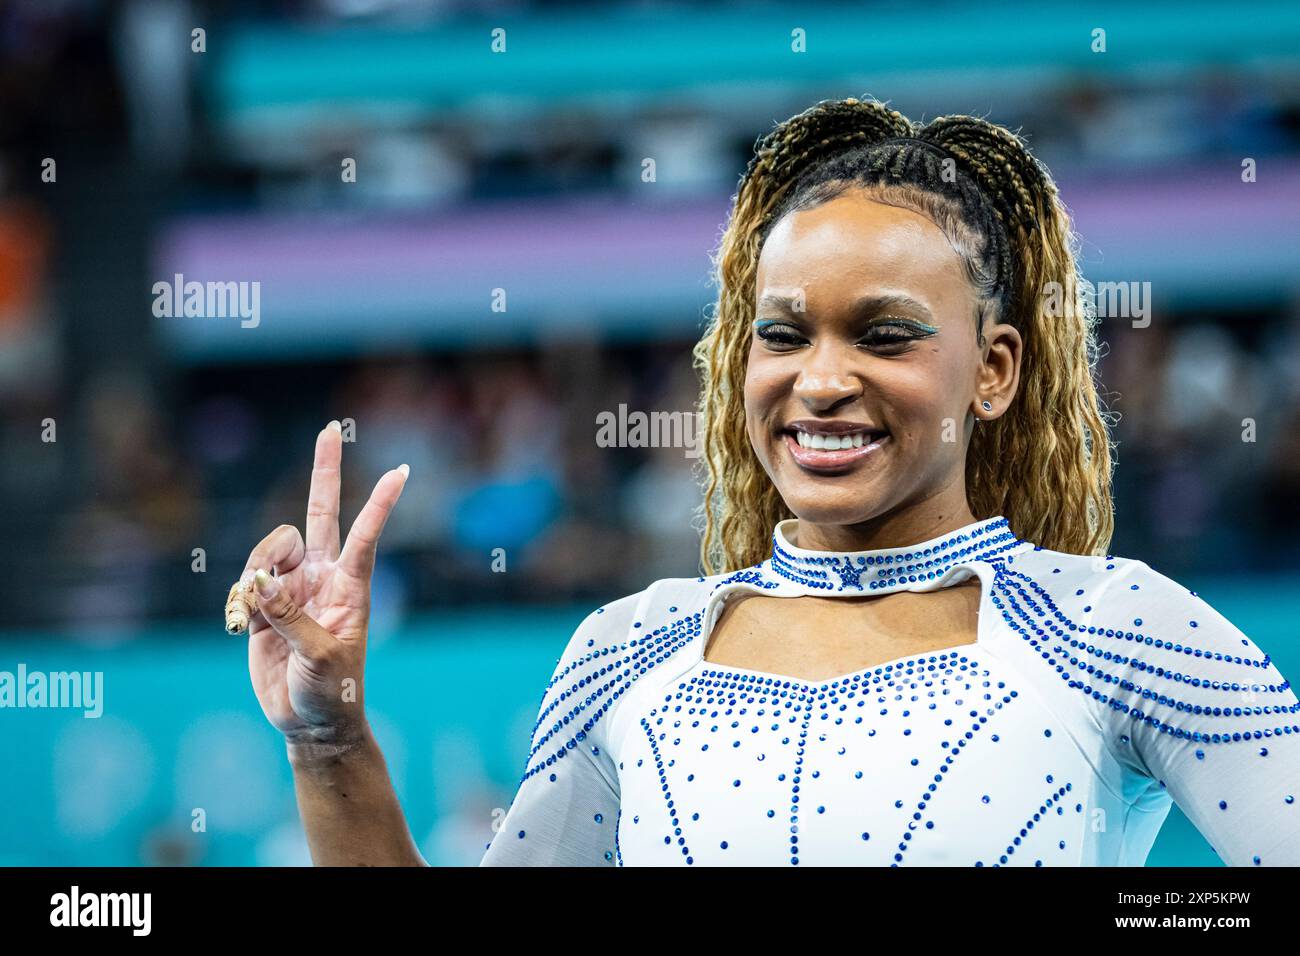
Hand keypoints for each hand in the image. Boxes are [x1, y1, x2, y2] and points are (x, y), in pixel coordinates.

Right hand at [239, 421, 407, 746]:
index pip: (365, 534)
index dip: (379, 503)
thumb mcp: (321, 658)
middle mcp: (323, 576)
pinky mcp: (262, 604)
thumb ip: (291, 619)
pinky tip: (242, 627)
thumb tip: (261, 582)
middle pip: (319, 512)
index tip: (401, 471)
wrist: (308, 720)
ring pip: (268, 549)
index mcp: (351, 586)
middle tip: (329, 430)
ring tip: (254, 611)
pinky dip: (238, 600)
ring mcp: (291, 587)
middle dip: (323, 470)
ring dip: (256, 570)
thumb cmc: (332, 691)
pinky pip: (243, 582)